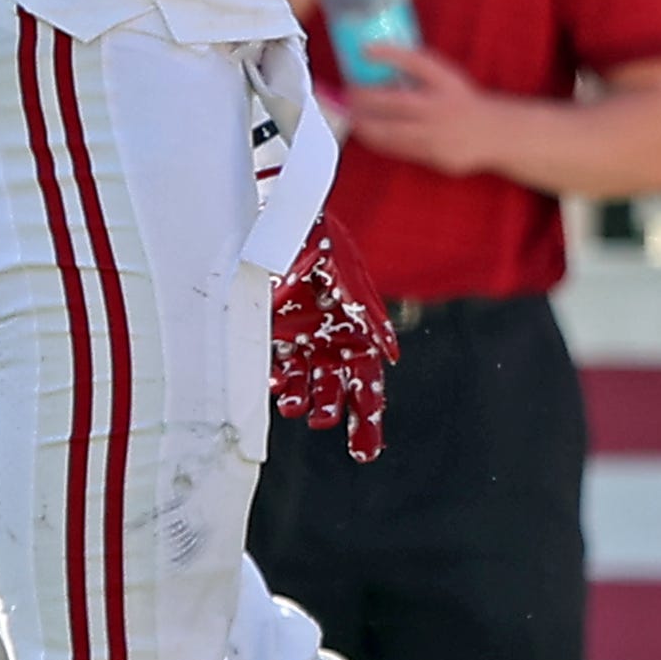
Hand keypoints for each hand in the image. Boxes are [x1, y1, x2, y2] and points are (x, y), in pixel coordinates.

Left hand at [272, 212, 398, 461]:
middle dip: (354, 419)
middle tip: (355, 446)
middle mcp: (336, 338)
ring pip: (314, 384)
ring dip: (309, 403)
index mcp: (359, 326)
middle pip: (350, 389)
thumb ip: (357, 309)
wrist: (279, 213)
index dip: (370, 406)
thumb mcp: (336, 267)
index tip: (367, 438)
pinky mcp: (280, 333)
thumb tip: (383, 350)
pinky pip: (282, 368)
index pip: (369, 375)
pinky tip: (277, 391)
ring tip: (299, 411)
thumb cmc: (315, 236)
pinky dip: (280, 383)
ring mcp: (308, 337)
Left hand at [338, 42, 508, 174]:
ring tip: (351, 116)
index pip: (417, 62)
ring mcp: (440, 134)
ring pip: (393, 132)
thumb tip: (375, 61)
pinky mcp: (436, 155)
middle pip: (397, 102)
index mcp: (448, 82)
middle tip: (348, 93)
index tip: (364, 50)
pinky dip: (380, 141)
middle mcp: (443, 107)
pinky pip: (400, 149)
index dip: (390, 54)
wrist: (495, 133)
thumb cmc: (462, 102)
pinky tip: (368, 134)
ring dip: (366, 125)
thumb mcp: (447, 79)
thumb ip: (418, 72)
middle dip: (366, 99)